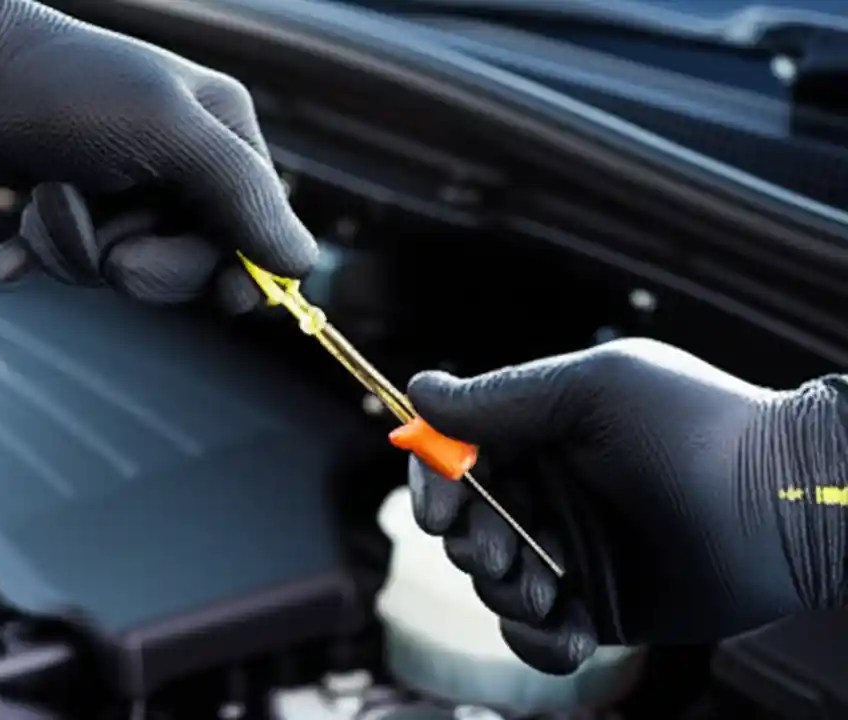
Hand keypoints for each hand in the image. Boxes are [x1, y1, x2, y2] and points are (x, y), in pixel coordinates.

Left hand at [0, 0, 314, 307]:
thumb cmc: (66, 91)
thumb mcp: (167, 134)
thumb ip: (240, 194)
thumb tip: (303, 266)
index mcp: (220, 134)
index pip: (254, 229)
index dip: (241, 272)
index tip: (227, 300)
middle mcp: (180, 162)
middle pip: (187, 261)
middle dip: (135, 258)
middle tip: (106, 236)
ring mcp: (125, 186)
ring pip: (121, 267)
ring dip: (75, 249)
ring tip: (49, 199)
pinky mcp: (75, 203)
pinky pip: (70, 259)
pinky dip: (36, 258)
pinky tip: (0, 268)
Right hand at [405, 338, 847, 673]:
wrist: (786, 507)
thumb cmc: (696, 429)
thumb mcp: (594, 390)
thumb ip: (503, 397)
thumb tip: (419, 389)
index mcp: (542, 434)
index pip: (458, 455)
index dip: (435, 482)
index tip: (440, 511)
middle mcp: (550, 494)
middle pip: (466, 527)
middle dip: (472, 545)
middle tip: (499, 554)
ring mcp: (574, 554)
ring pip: (494, 586)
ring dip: (506, 593)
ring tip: (548, 591)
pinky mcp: (601, 609)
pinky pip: (539, 638)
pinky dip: (540, 642)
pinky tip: (572, 630)